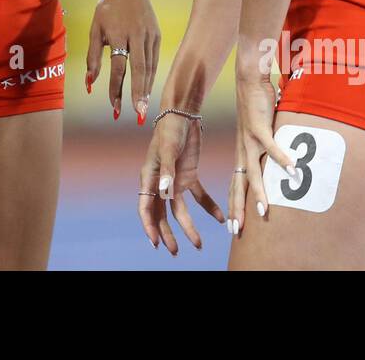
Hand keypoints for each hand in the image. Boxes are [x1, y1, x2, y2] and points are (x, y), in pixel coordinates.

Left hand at [85, 0, 160, 123]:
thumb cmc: (107, 8)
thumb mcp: (95, 29)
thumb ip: (92, 57)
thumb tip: (90, 83)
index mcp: (118, 32)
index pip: (118, 66)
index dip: (116, 88)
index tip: (114, 107)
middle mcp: (137, 34)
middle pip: (139, 69)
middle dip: (138, 93)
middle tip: (138, 115)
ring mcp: (150, 34)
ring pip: (149, 66)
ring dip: (145, 88)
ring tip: (140, 107)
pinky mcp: (157, 34)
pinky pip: (153, 60)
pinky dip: (150, 76)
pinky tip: (146, 89)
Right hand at [138, 112, 223, 253]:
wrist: (184, 113)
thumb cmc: (170, 129)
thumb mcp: (167, 150)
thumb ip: (167, 172)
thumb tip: (164, 194)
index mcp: (150, 177)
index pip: (145, 207)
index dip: (149, 226)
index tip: (156, 243)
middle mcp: (161, 182)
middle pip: (162, 214)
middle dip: (167, 233)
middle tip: (175, 251)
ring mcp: (175, 180)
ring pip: (180, 210)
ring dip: (188, 226)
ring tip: (198, 244)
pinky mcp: (189, 175)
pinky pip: (199, 196)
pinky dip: (208, 207)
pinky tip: (218, 218)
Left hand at [229, 69, 296, 237]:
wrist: (248, 79)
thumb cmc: (257, 106)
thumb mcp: (262, 134)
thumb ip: (269, 150)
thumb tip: (283, 166)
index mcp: (242, 152)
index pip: (236, 184)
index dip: (234, 205)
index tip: (234, 226)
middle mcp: (243, 149)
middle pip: (239, 184)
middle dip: (238, 208)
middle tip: (237, 230)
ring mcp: (249, 139)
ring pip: (254, 170)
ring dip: (259, 192)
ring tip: (264, 211)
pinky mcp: (259, 126)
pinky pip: (272, 146)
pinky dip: (282, 159)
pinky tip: (293, 171)